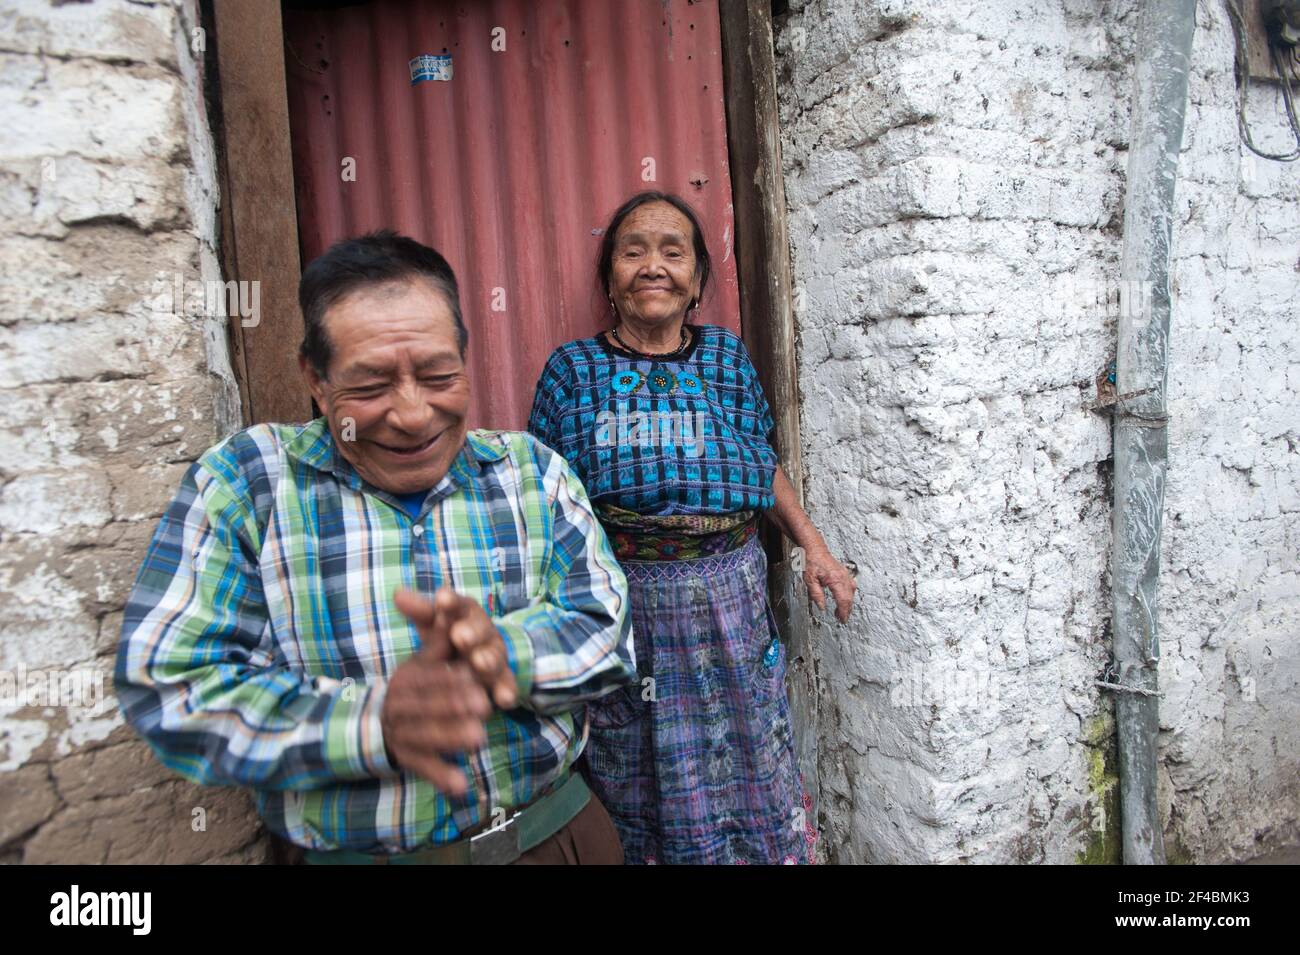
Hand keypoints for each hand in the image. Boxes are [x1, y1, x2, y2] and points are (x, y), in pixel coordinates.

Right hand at [379, 649, 490, 795]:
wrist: (375, 721)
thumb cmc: (413, 685)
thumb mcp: (422, 659)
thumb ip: (439, 636)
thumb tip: (448, 602)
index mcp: (405, 678)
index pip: (428, 676)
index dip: (451, 677)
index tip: (475, 676)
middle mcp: (398, 705)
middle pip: (428, 706)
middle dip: (456, 706)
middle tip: (485, 706)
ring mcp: (400, 734)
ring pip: (425, 736)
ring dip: (451, 738)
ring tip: (480, 739)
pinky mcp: (405, 758)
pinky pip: (422, 768)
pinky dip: (441, 777)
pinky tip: (461, 786)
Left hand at [394, 586, 518, 709]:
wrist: (479, 656)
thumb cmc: (448, 636)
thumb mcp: (432, 623)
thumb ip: (420, 611)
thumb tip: (397, 593)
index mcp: (465, 614)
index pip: (458, 605)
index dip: (450, 603)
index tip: (441, 599)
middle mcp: (484, 632)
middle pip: (480, 629)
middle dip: (471, 632)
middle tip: (460, 635)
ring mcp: (495, 655)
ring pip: (494, 656)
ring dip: (489, 660)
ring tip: (480, 663)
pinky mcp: (503, 679)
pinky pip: (507, 684)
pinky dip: (506, 690)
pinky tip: (503, 698)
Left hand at [800, 545, 856, 622]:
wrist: (815, 549)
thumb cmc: (811, 561)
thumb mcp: (809, 580)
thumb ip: (816, 595)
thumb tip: (822, 607)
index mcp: (835, 580)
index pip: (843, 600)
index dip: (843, 612)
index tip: (842, 619)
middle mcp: (843, 577)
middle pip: (849, 598)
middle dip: (846, 610)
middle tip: (842, 619)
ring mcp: (845, 574)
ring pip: (852, 593)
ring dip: (848, 604)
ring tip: (841, 612)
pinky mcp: (844, 573)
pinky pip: (851, 586)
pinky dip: (849, 595)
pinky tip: (844, 599)